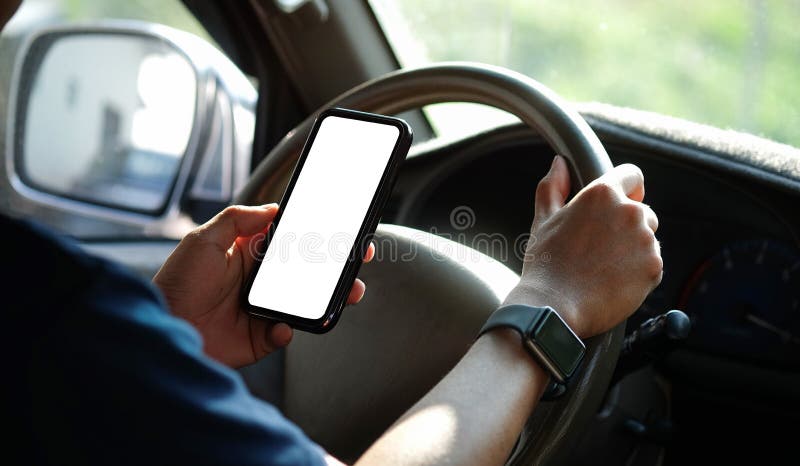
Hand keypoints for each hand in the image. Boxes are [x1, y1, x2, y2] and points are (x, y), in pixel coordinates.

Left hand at [153, 204, 374, 367]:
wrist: (162, 328)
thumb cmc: (175, 284)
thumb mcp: (202, 239)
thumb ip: (238, 219)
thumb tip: (272, 208)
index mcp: (248, 255)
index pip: (291, 242)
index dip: (317, 236)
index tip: (343, 229)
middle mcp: (259, 282)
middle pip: (308, 272)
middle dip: (337, 267)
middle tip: (359, 259)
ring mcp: (262, 310)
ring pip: (306, 302)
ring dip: (331, 298)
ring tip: (349, 293)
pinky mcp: (258, 339)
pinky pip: (284, 334)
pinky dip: (287, 331)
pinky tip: (282, 326)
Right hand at [503, 156, 661, 338]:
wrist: (554, 307)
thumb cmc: (546, 264)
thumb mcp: (543, 220)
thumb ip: (553, 187)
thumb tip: (559, 164)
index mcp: (601, 194)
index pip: (632, 176)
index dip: (628, 189)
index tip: (618, 206)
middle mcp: (628, 211)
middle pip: (642, 211)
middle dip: (627, 227)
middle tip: (599, 249)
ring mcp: (645, 239)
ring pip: (648, 239)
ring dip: (633, 250)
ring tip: (603, 269)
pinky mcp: (654, 266)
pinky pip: (652, 265)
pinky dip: (638, 274)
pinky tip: (612, 282)